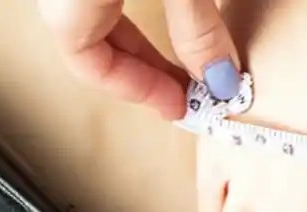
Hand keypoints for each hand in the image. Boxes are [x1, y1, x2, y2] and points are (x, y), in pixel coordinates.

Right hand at [37, 0, 241, 120]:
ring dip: (137, 43)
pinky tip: (165, 14)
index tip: (179, 104)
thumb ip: (196, 25)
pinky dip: (130, 11)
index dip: (137, 90)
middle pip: (92, 44)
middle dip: (145, 71)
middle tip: (188, 91)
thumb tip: (219, 77)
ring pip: (94, 19)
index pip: (87, 63)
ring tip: (179, 59)